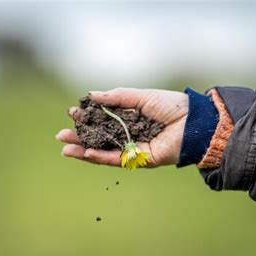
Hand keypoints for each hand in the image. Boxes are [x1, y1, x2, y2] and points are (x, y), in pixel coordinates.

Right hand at [56, 88, 187, 166]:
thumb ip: (116, 97)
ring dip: (84, 150)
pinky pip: (117, 160)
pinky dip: (101, 157)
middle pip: (98, 138)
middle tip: (61, 134)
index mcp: (128, 118)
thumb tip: (91, 95)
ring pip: (104, 151)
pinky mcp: (140, 160)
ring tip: (65, 148)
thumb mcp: (139, 96)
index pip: (101, 120)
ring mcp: (133, 148)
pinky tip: (87, 153)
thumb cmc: (171, 105)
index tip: (72, 113)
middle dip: (79, 137)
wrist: (194, 122)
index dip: (86, 118)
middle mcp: (129, 134)